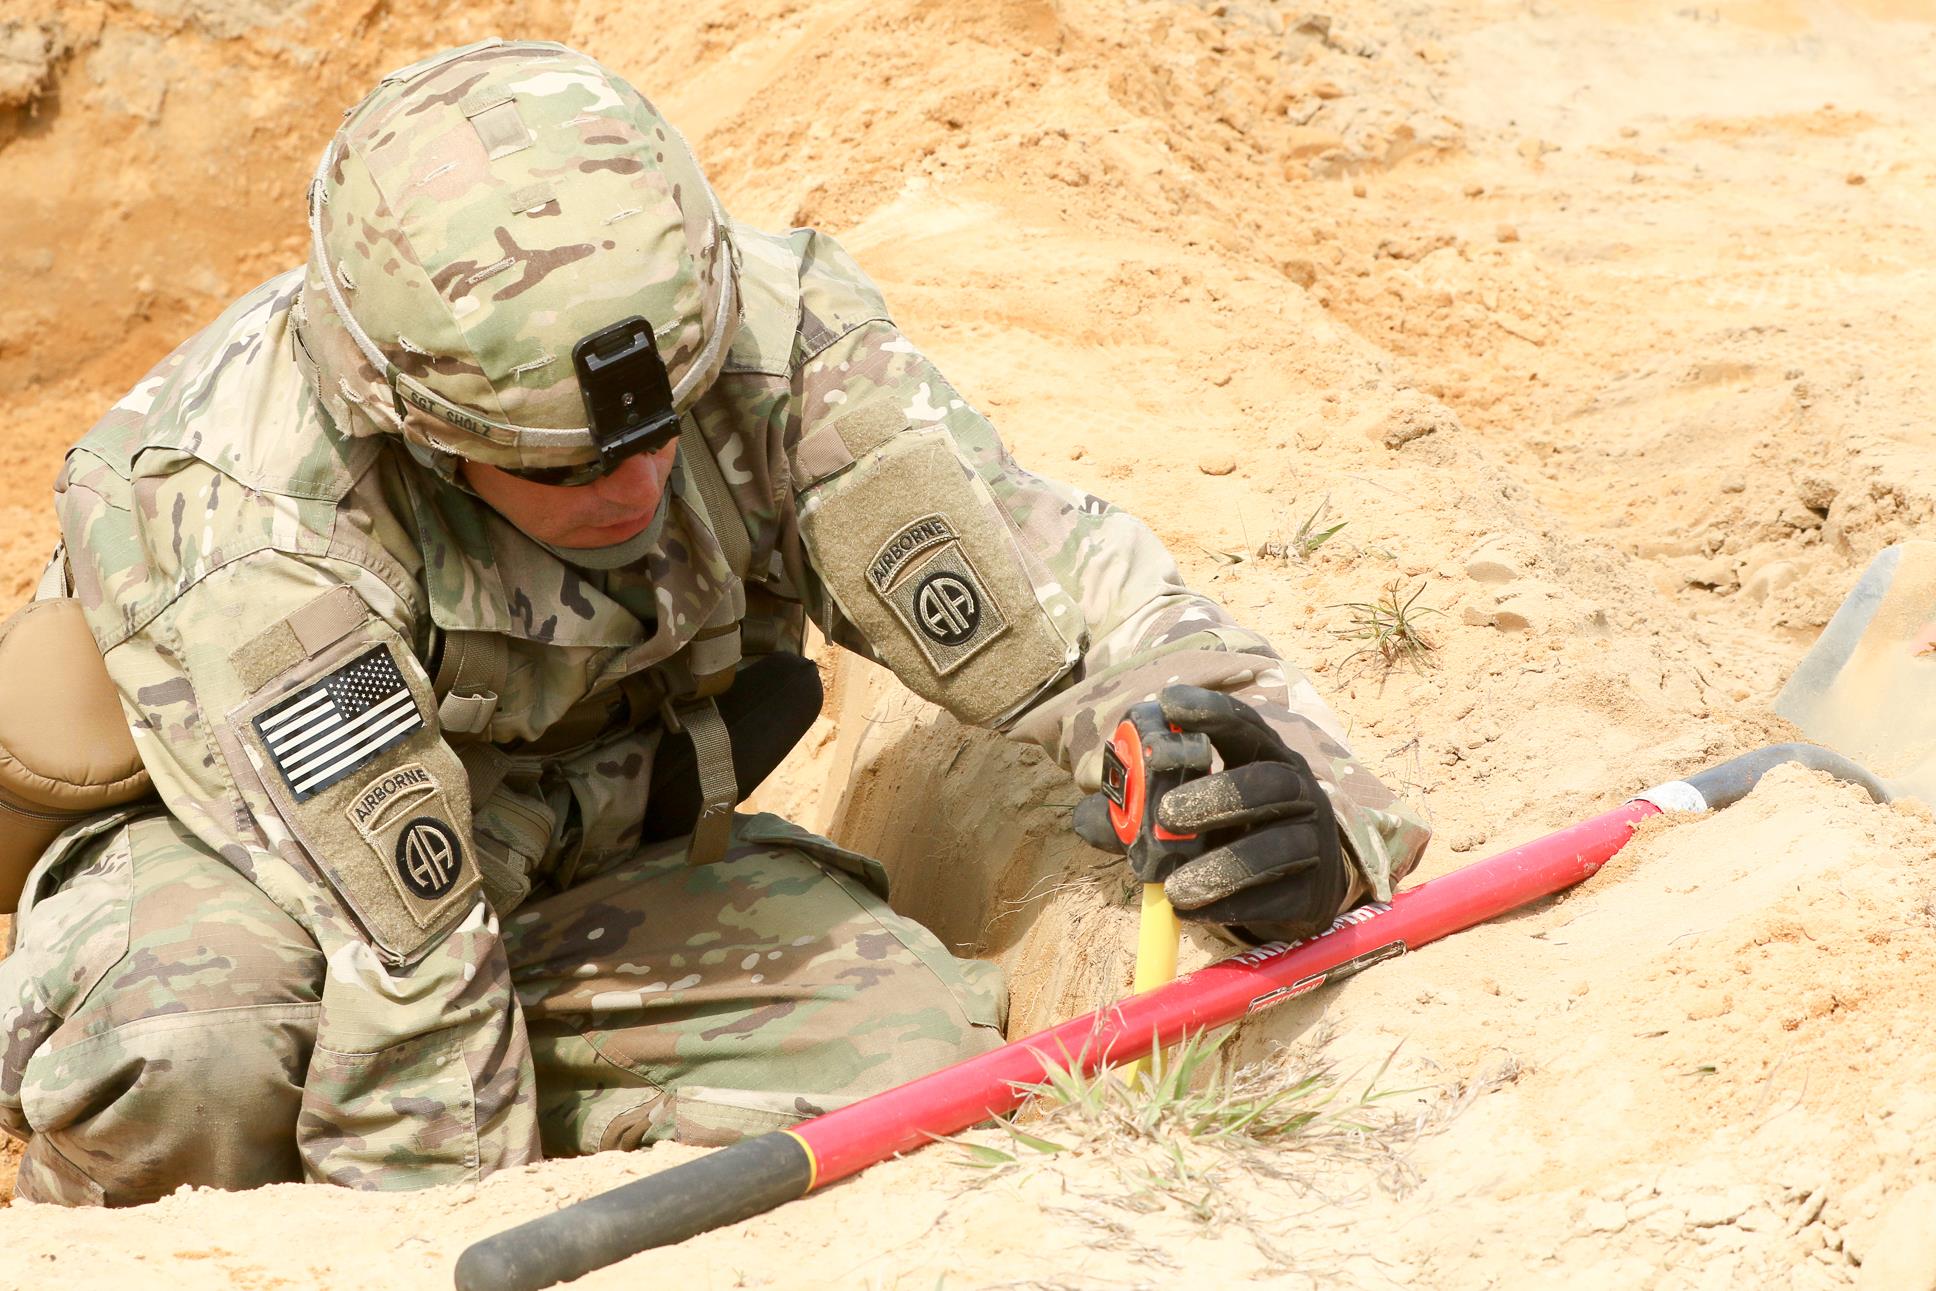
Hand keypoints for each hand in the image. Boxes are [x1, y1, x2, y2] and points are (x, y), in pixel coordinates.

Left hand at [1076, 685, 1350, 941]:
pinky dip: (1234, 905)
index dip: (1211, 711)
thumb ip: (1138, 813)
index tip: (1167, 704)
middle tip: (1167, 813)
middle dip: (1218, 794)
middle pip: (1270, 781)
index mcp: (1263, 757)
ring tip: (1174, 888)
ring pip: (1278, 846)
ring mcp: (1313, 842)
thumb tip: (1083, 818)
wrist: (1293, 893)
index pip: (1245, 725)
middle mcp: (1297, 791)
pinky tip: (1194, 911)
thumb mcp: (1188, 817)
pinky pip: (1279, 898)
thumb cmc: (1228, 837)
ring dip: (1224, 865)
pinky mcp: (1314, 893)